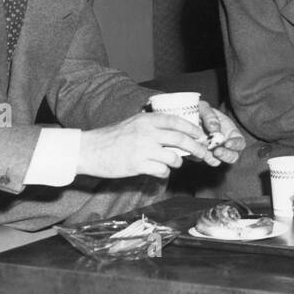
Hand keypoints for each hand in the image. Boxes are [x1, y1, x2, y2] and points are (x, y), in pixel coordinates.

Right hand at [76, 112, 211, 179]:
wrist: (89, 150)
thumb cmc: (110, 137)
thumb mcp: (132, 123)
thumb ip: (150, 126)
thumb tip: (174, 132)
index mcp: (146, 120)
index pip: (176, 121)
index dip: (192, 128)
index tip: (201, 135)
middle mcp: (147, 133)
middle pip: (182, 140)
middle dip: (197, 148)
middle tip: (204, 153)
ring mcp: (144, 149)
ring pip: (174, 157)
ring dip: (177, 162)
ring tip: (174, 163)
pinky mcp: (139, 165)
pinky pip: (162, 171)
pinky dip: (164, 172)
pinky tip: (159, 171)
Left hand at [198, 100, 244, 164]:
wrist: (185, 117)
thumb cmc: (199, 111)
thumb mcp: (205, 108)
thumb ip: (210, 116)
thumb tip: (214, 129)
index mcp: (231, 134)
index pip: (240, 143)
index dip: (235, 145)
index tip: (227, 144)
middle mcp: (224, 145)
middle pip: (232, 157)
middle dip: (225, 155)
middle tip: (216, 151)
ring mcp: (212, 152)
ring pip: (217, 161)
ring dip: (212, 158)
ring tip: (205, 153)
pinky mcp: (199, 155)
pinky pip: (200, 159)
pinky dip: (197, 157)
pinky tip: (193, 151)